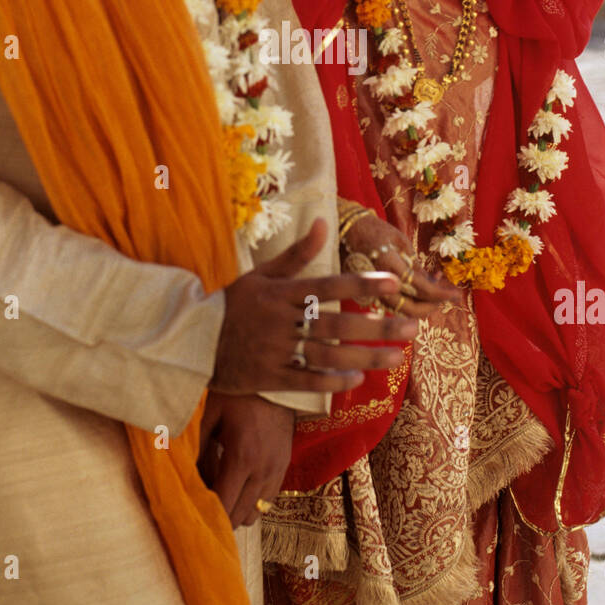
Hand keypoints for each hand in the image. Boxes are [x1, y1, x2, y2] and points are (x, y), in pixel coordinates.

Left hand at [198, 394, 293, 527]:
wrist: (274, 380)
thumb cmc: (237, 394)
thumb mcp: (211, 415)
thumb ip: (197, 448)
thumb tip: (186, 477)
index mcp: (242, 457)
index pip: (224, 503)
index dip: (208, 514)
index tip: (193, 512)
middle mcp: (263, 469)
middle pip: (240, 515)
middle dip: (221, 517)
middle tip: (203, 507)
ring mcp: (277, 469)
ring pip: (256, 512)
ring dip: (238, 511)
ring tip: (222, 497)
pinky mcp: (284, 465)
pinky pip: (269, 500)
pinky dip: (253, 502)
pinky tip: (239, 488)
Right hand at [211, 217, 416, 395]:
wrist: (192, 341)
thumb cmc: (232, 304)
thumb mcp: (260, 273)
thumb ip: (296, 254)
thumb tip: (324, 223)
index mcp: (281, 293)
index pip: (329, 286)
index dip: (362, 286)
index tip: (393, 284)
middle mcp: (281, 322)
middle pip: (336, 325)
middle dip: (377, 328)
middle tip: (412, 328)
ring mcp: (276, 352)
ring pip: (327, 356)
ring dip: (365, 357)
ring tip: (397, 357)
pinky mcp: (270, 377)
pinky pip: (306, 381)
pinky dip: (333, 381)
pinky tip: (358, 378)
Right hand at [343, 212, 461, 318]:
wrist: (344, 230)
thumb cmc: (374, 229)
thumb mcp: (400, 241)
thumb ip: (415, 265)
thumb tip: (433, 283)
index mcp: (389, 265)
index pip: (421, 289)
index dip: (442, 293)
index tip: (457, 293)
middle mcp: (378, 284)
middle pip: (411, 310)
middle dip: (432, 306)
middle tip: (445, 296)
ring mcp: (371, 292)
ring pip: (401, 311)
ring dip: (421, 304)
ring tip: (433, 285)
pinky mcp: (367, 294)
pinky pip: (392, 304)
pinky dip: (408, 300)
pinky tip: (417, 285)